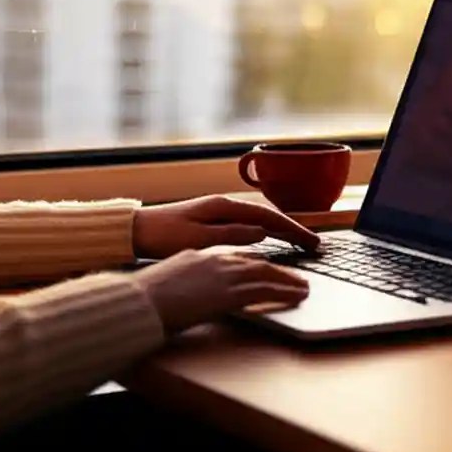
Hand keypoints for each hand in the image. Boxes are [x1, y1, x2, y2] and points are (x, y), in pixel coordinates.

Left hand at [132, 195, 319, 258]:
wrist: (135, 231)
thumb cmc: (163, 236)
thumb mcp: (199, 239)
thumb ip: (232, 235)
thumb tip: (263, 232)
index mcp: (225, 207)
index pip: (269, 217)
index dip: (294, 230)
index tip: (313, 243)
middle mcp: (226, 205)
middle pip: (269, 216)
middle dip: (294, 230)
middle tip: (316, 246)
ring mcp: (220, 212)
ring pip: (261, 220)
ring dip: (282, 231)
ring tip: (301, 244)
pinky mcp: (214, 221)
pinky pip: (250, 225)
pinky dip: (267, 233)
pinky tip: (273, 241)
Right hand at [133, 250, 309, 333]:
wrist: (136, 304)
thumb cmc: (144, 302)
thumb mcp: (169, 285)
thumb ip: (187, 284)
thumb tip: (193, 294)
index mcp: (198, 256)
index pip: (235, 256)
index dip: (255, 263)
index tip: (268, 269)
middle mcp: (213, 260)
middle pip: (255, 260)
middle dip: (278, 268)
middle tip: (295, 275)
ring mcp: (222, 274)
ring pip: (265, 272)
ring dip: (288, 279)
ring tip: (303, 287)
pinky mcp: (228, 292)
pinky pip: (265, 288)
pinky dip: (285, 290)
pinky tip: (298, 295)